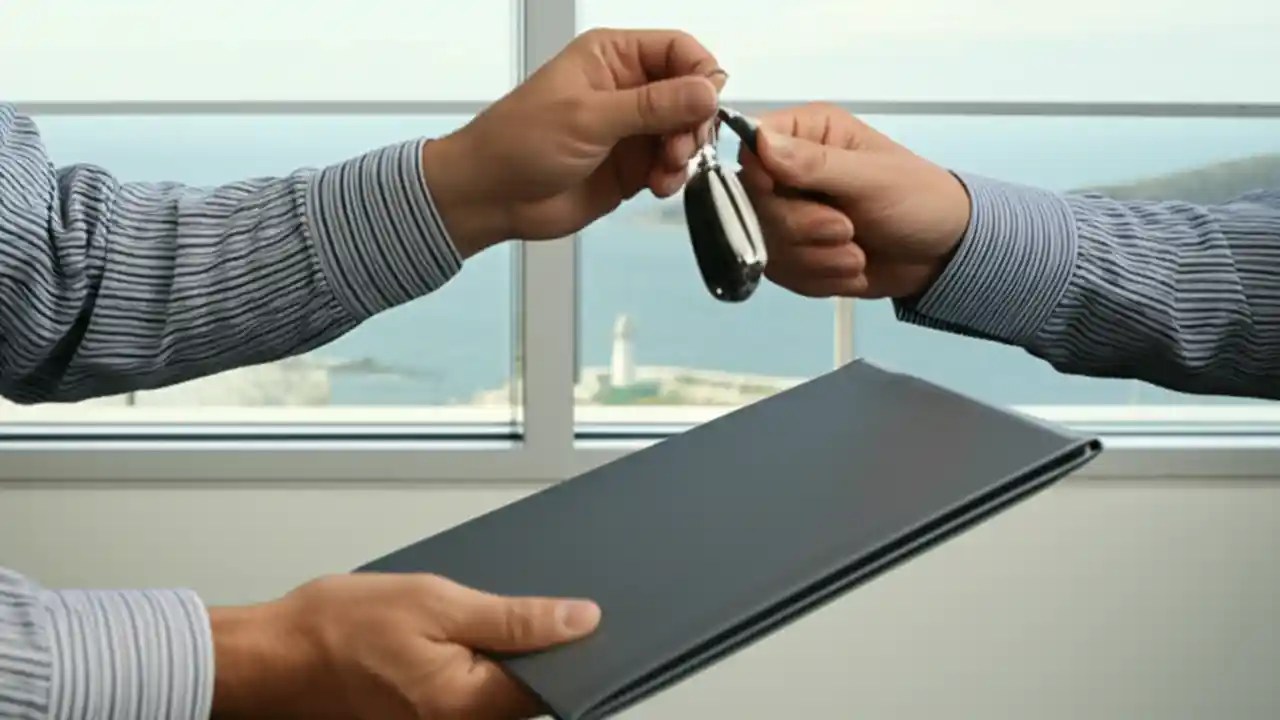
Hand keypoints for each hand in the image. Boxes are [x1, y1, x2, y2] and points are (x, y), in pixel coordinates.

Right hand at [210, 573, 601, 719]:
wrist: (273, 658)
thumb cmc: (339, 628)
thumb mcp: (436, 602)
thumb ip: (515, 618)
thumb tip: (580, 620)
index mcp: (470, 706)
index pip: (554, 687)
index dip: (573, 649)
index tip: (581, 614)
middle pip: (530, 696)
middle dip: (539, 650)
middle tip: (524, 602)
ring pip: (501, 696)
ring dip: (505, 657)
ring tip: (481, 614)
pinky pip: (473, 698)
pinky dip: (479, 667)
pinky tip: (464, 633)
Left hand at [425, 28, 724, 257]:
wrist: (492, 197)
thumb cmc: (520, 143)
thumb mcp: (589, 117)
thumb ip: (652, 105)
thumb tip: (706, 90)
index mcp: (613, 57)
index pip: (678, 50)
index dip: (700, 75)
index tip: (705, 106)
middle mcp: (627, 89)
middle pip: (690, 93)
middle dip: (694, 122)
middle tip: (679, 148)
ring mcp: (631, 129)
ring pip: (685, 133)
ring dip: (685, 153)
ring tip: (665, 172)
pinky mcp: (632, 166)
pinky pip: (671, 165)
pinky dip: (674, 176)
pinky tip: (658, 186)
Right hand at [737, 103, 971, 299]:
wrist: (941, 254)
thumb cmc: (918, 199)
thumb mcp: (871, 178)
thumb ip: (815, 164)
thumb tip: (761, 142)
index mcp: (805, 134)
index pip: (750, 146)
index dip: (758, 176)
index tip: (781, 194)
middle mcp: (786, 172)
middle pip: (750, 204)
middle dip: (801, 229)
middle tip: (847, 230)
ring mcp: (786, 214)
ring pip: (764, 244)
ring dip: (816, 259)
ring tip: (857, 253)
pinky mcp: (791, 253)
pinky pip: (780, 273)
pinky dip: (818, 278)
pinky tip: (849, 268)